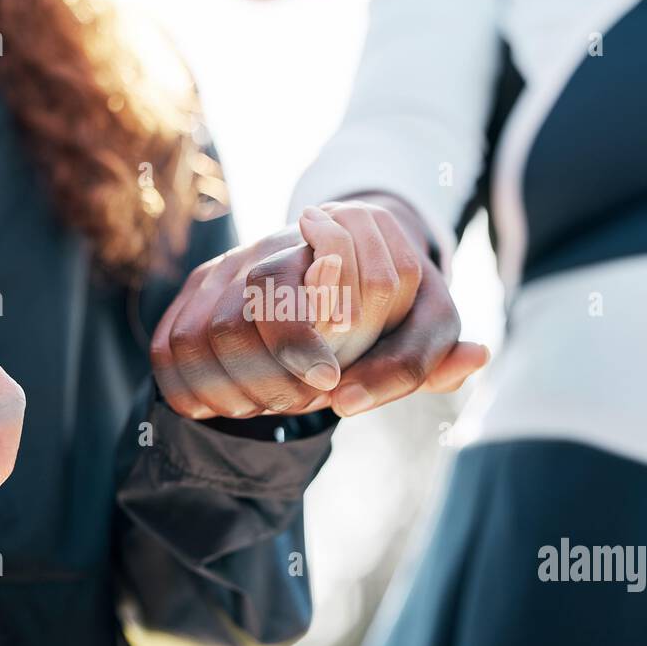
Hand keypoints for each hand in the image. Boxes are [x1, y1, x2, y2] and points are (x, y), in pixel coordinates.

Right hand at [152, 196, 486, 418]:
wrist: (337, 257)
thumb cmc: (388, 302)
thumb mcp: (423, 321)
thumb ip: (436, 346)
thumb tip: (473, 358)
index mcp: (332, 238)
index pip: (292, 285)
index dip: (302, 340)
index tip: (330, 389)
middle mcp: (270, 245)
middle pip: (237, 316)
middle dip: (270, 376)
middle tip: (300, 403)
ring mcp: (226, 267)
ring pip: (201, 336)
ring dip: (235, 390)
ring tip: (268, 407)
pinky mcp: (197, 292)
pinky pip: (173, 348)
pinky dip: (197, 391)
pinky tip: (229, 406)